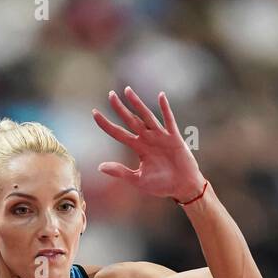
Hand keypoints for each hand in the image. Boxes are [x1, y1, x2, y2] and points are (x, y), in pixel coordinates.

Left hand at [92, 87, 204, 201]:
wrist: (183, 187)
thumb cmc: (161, 185)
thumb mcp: (138, 179)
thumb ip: (120, 172)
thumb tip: (100, 167)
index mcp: (138, 148)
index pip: (118, 133)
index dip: (106, 124)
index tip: (94, 113)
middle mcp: (147, 139)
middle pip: (130, 120)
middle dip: (120, 108)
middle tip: (110, 94)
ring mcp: (160, 136)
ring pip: (146, 116)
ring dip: (137, 104)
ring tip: (127, 90)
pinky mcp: (174, 137)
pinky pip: (169, 120)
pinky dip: (165, 108)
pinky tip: (160, 96)